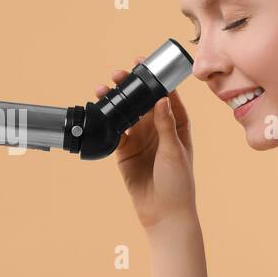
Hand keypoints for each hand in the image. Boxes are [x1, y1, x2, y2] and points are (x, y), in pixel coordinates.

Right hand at [95, 62, 197, 232]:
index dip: (155, 80)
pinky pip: (114, 132)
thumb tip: (162, 99)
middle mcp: (158, 129)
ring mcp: (141, 139)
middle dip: (131, 86)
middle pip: (143, 101)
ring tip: (103, 88)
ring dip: (116, 101)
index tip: (145, 64)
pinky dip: (107, 121)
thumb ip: (166, 125)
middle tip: (119, 74)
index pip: (166, 96)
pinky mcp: (125, 152)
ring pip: (126, 113)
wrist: (163, 212)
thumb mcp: (174, 151)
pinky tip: (99, 111)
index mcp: (177, 125)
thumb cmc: (178, 183)